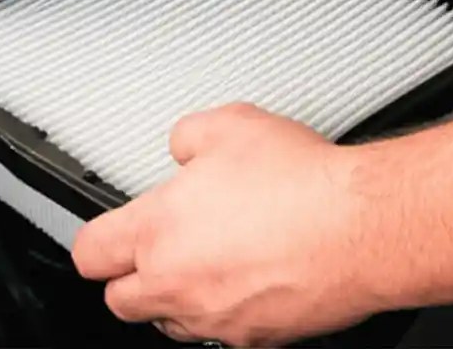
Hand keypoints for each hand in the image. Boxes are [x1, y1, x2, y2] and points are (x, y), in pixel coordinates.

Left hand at [71, 103, 384, 346]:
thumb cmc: (301, 183)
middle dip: (131, 277)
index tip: (109, 234)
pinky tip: (253, 276)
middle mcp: (176, 283)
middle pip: (120, 301)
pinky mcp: (255, 338)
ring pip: (172, 323)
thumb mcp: (230, 125)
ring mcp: (215, 319)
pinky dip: (227, 311)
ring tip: (212, 259)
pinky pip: (222, 333)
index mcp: (156, 231)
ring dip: (178, 297)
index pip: (90, 253)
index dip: (98, 242)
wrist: (361, 228)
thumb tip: (183, 148)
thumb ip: (188, 138)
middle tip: (158, 249)